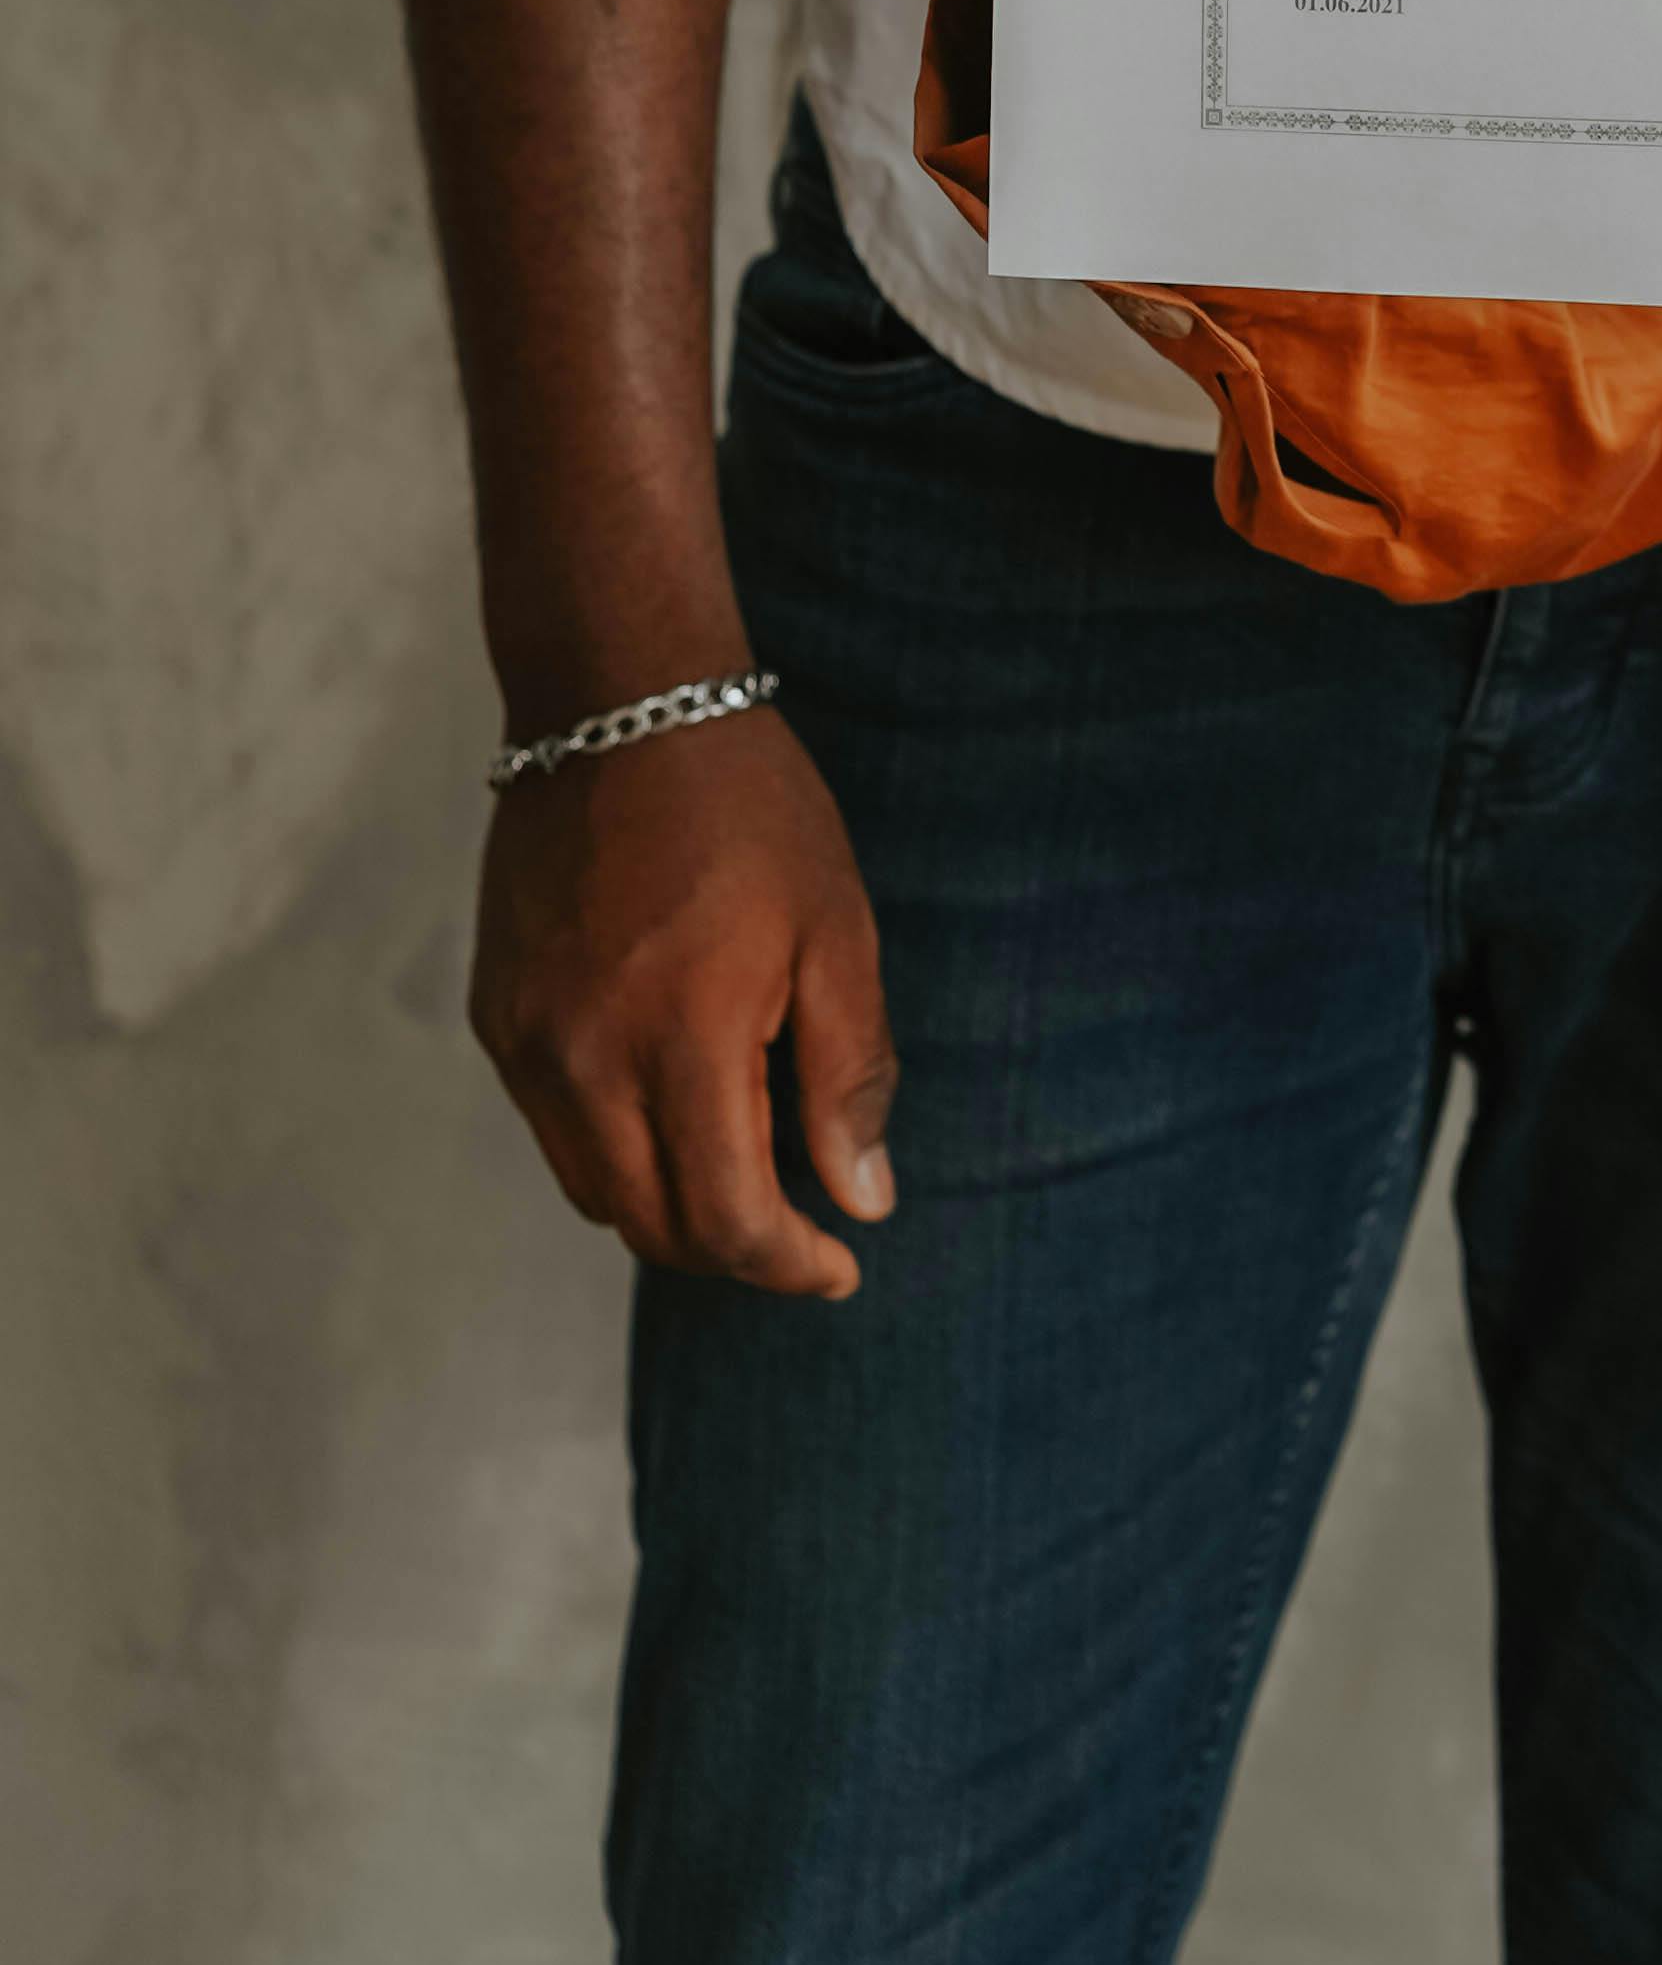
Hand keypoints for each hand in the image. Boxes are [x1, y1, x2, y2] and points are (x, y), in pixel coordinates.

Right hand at [471, 710, 894, 1299]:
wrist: (620, 702)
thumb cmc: (750, 809)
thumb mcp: (836, 929)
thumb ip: (848, 1075)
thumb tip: (863, 1200)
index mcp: (681, 1036)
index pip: (725, 1218)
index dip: (789, 1262)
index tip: (842, 1262)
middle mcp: (585, 1057)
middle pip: (652, 1225)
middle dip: (733, 1248)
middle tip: (800, 1226)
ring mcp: (527, 1040)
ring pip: (595, 1190)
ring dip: (669, 1206)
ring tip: (743, 1166)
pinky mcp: (495, 1016)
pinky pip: (554, 1127)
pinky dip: (614, 1145)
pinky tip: (670, 1098)